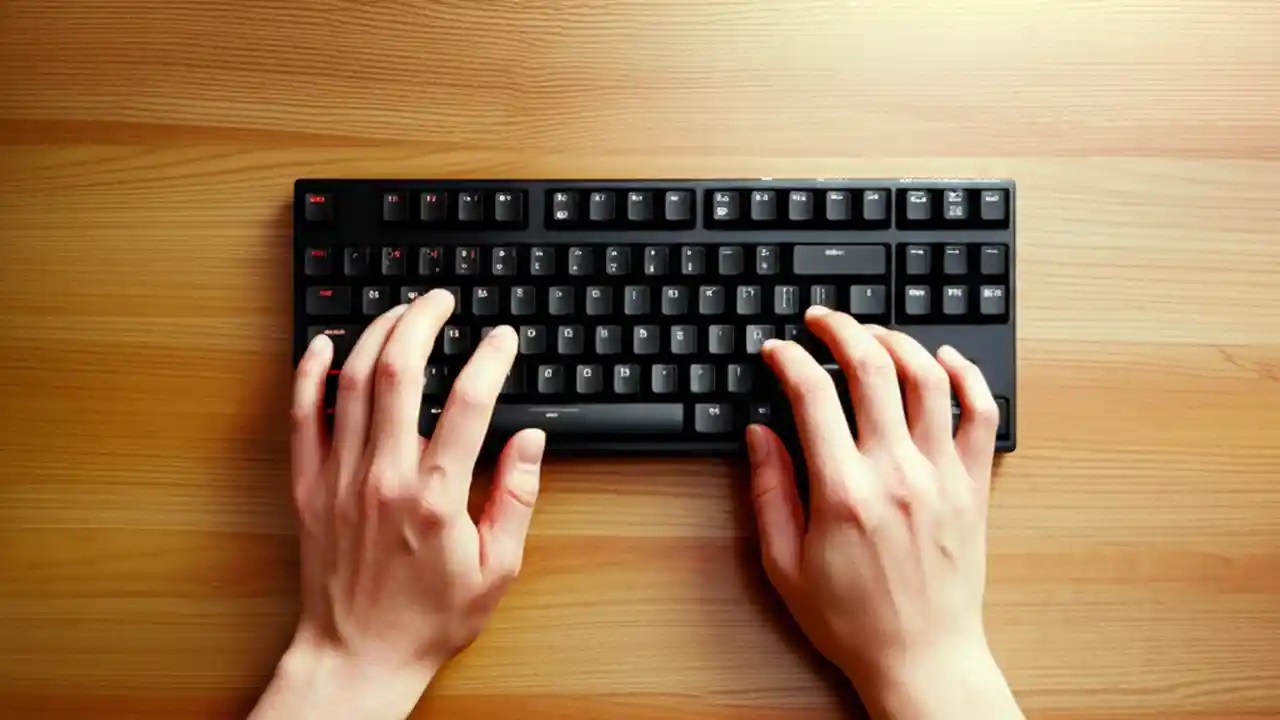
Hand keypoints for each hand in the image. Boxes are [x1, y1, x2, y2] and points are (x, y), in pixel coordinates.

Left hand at [251, 290, 545, 719]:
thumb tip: (532, 441)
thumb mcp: (497, 568)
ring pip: (353, 382)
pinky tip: (327, 346)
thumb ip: (517, 497)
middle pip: (401, 372)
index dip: (490, 358)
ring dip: (377, 334)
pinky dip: (311, 374)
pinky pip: (301, 416)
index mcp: (436, 496)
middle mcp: (384, 477)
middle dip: (423, 320)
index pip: (470, 402)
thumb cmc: (428, 618)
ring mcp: (340, 478)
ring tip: (400, 312)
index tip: (501, 339)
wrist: (358, 656)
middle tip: (441, 300)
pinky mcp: (308, 487)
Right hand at [748, 306, 1021, 719]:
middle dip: (840, 329)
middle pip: (871, 369)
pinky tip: (943, 359)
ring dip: (897, 341)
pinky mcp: (973, 486)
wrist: (922, 658)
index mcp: (844, 493)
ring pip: (927, 378)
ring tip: (873, 334)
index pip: (812, 396)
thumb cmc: (852, 619)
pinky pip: (980, 414)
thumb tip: (760, 435)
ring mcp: (941, 476)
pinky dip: (965, 375)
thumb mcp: (785, 563)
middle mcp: (897, 474)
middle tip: (821, 320)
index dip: (788, 359)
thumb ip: (769, 492)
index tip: (777, 351)